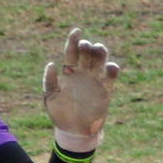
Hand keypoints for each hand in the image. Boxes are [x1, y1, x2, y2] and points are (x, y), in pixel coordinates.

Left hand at [41, 27, 120, 150]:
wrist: (74, 131)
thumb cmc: (60, 113)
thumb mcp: (50, 97)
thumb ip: (49, 81)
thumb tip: (52, 63)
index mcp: (68, 72)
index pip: (72, 51)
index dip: (74, 40)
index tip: (76, 31)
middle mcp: (83, 73)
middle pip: (87, 53)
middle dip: (87, 46)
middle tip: (86, 45)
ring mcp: (95, 80)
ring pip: (101, 60)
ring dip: (101, 52)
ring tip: (98, 48)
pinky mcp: (106, 90)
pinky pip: (111, 76)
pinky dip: (112, 69)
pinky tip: (109, 67)